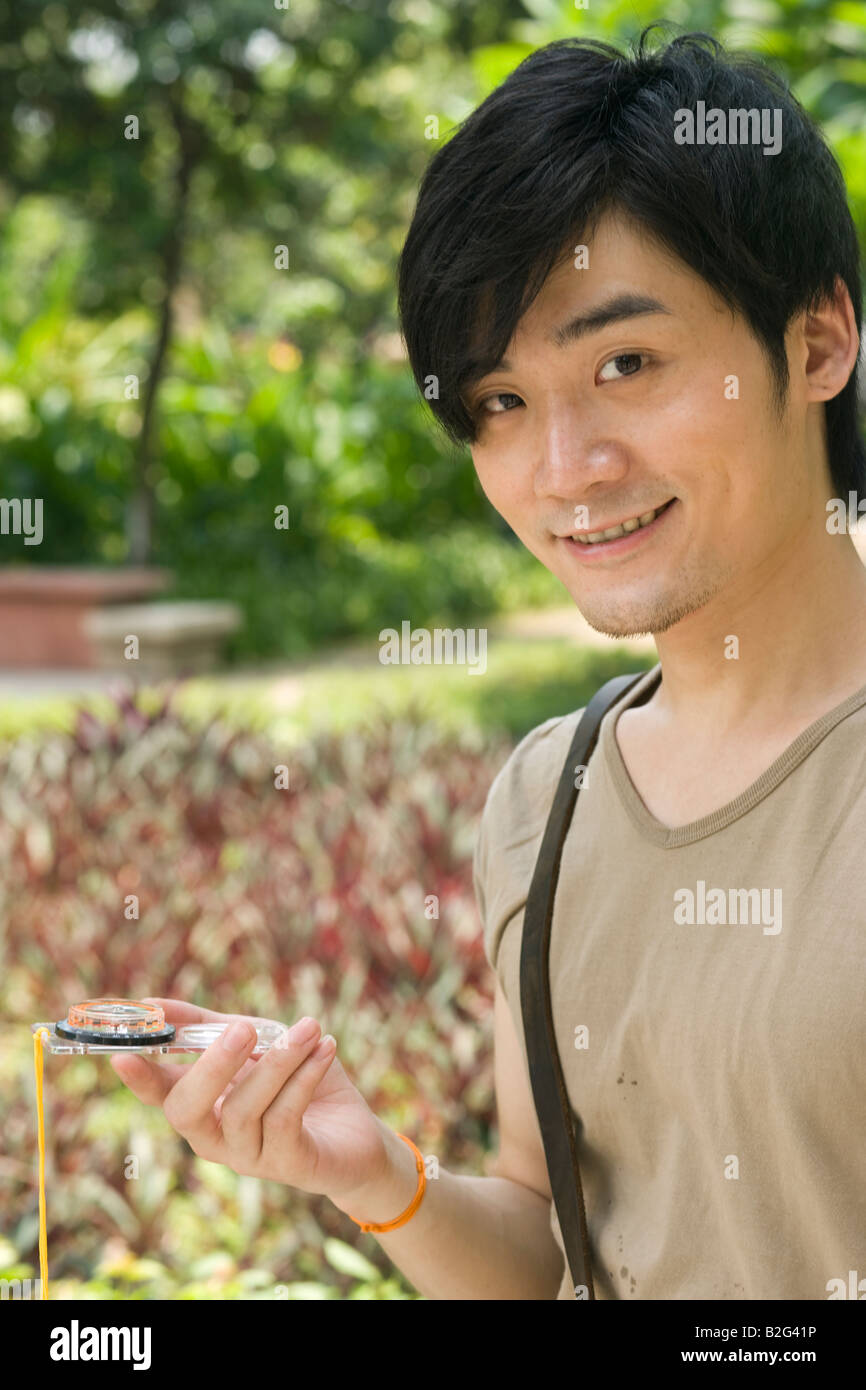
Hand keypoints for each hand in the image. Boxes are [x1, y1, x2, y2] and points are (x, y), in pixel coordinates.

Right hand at [109, 997, 390, 1201]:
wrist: (355, 1130)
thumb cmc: (298, 1079)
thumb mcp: (257, 1042)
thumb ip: (208, 1025)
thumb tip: (154, 1003)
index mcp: (202, 1105)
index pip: (159, 1094)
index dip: (139, 1078)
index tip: (121, 1054)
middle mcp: (215, 1136)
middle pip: (187, 1111)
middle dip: (212, 1065)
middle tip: (243, 1028)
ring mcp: (247, 1156)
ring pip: (246, 1108)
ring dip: (280, 1061)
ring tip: (309, 1027)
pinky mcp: (287, 1165)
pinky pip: (286, 1117)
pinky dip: (306, 1076)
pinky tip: (326, 1048)